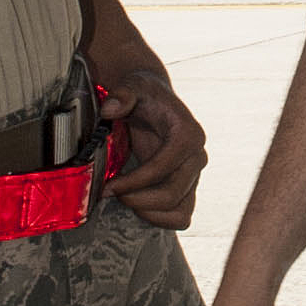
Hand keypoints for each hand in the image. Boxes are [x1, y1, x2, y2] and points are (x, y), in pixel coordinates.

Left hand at [101, 69, 207, 230]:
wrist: (154, 100)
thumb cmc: (144, 94)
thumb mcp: (132, 86)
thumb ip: (121, 94)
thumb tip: (110, 109)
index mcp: (188, 134)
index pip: (163, 168)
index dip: (134, 181)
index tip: (108, 185)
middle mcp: (198, 156)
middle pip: (173, 194)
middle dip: (137, 199)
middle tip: (110, 192)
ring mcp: (195, 175)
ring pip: (180, 212)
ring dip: (148, 213)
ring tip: (123, 200)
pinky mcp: (188, 187)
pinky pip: (181, 216)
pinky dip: (159, 218)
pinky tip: (136, 204)